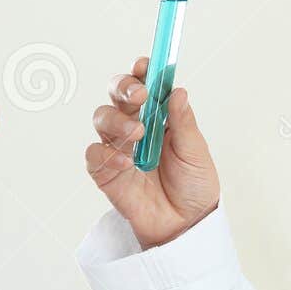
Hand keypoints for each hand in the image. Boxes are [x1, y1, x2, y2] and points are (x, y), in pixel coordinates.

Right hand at [84, 56, 220, 249]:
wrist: (187, 225)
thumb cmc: (194, 187)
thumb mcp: (196, 153)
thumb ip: (183, 123)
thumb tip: (177, 91)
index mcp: (159, 117)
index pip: (145, 85)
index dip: (143, 72)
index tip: (147, 64)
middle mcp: (135, 126)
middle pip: (117, 94)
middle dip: (123, 87)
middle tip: (139, 94)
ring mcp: (118, 148)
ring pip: (102, 118)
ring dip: (118, 120)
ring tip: (138, 133)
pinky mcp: (106, 172)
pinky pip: (95, 155)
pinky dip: (107, 154)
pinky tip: (128, 162)